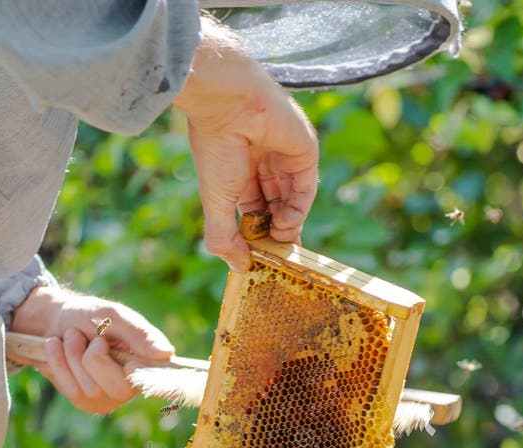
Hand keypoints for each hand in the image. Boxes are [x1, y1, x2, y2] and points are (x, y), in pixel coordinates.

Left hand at [9, 284, 173, 413]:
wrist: (55, 321)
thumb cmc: (91, 317)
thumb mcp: (113, 316)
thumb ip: (139, 333)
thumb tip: (167, 353)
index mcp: (147, 365)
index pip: (154, 382)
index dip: (137, 372)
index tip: (125, 357)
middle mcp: (132, 387)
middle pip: (118, 388)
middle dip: (94, 357)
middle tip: (90, 338)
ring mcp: (108, 399)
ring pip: (90, 388)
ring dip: (73, 354)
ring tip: (72, 337)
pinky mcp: (85, 403)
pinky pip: (71, 390)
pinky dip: (59, 362)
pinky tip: (57, 347)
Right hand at [174, 16, 318, 271]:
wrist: (230, 104)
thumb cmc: (216, 149)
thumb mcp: (216, 203)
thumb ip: (224, 238)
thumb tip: (239, 268)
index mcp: (238, 176)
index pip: (255, 214)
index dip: (257, 237)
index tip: (257, 259)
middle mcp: (263, 168)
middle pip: (276, 211)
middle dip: (275, 236)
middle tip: (275, 257)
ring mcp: (285, 159)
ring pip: (292, 203)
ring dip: (287, 227)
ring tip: (279, 241)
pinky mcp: (305, 152)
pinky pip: (306, 189)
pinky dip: (298, 211)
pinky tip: (286, 223)